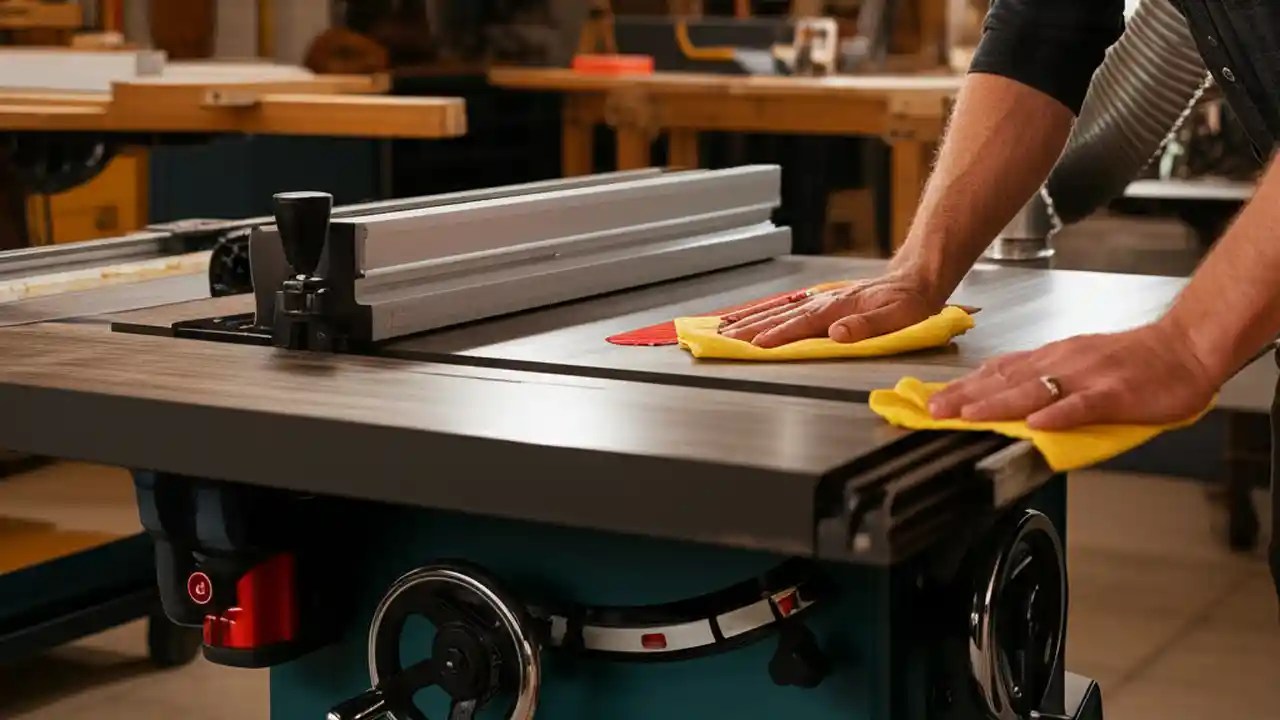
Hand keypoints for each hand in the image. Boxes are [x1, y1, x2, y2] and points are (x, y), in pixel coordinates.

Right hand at [718, 274, 942, 347]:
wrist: (915, 279)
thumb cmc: (909, 304)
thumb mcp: (897, 319)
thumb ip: (867, 327)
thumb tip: (836, 333)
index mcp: (838, 309)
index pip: (801, 325)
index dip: (777, 336)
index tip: (754, 346)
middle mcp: (824, 303)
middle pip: (781, 316)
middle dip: (751, 328)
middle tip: (724, 338)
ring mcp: (821, 300)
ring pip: (779, 310)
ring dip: (752, 319)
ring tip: (726, 328)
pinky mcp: (822, 300)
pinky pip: (787, 306)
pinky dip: (766, 312)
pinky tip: (753, 316)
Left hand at [928, 322, 1217, 429]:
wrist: (1183, 349)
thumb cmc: (1131, 361)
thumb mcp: (1074, 361)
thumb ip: (1040, 377)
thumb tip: (1000, 393)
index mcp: (1050, 358)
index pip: (996, 371)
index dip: (961, 386)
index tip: (929, 401)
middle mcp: (1061, 363)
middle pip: (1005, 380)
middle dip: (965, 396)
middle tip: (932, 411)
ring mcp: (1086, 377)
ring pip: (1034, 389)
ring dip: (998, 403)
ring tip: (969, 415)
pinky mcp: (1114, 392)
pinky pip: (1082, 403)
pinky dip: (1059, 413)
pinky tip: (1038, 423)